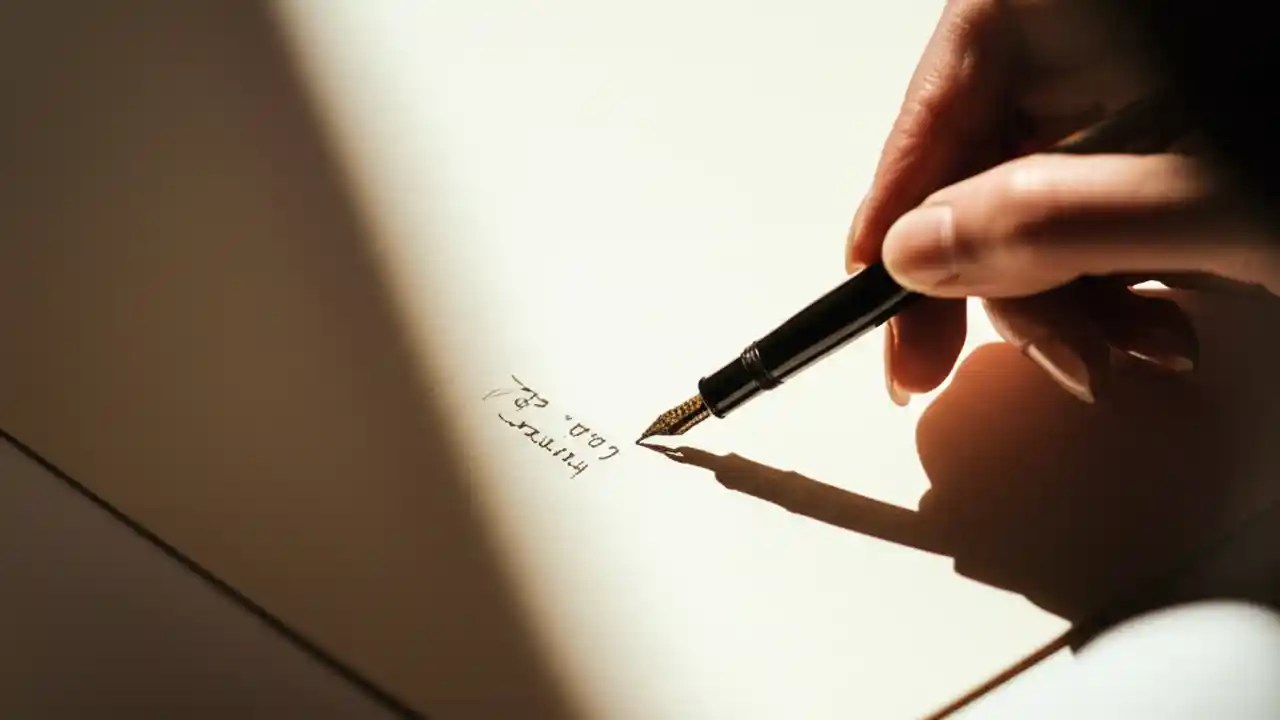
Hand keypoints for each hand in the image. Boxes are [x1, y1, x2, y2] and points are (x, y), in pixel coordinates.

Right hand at [846, 0, 1279, 403]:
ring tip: (1118, 357)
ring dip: (1058, 300)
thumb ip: (1054, 220)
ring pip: (1031, 203)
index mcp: (1085, 8)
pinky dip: (1105, 287)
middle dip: (995, 275)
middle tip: (976, 362)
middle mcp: (1097, 38)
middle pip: (983, 158)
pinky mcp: (1157, 144)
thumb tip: (915, 252)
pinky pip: (1085, 218)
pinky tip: (1148, 331)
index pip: (947, 88)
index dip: (899, 192)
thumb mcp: (1209, 202)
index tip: (871, 283)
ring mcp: (1130, 91)